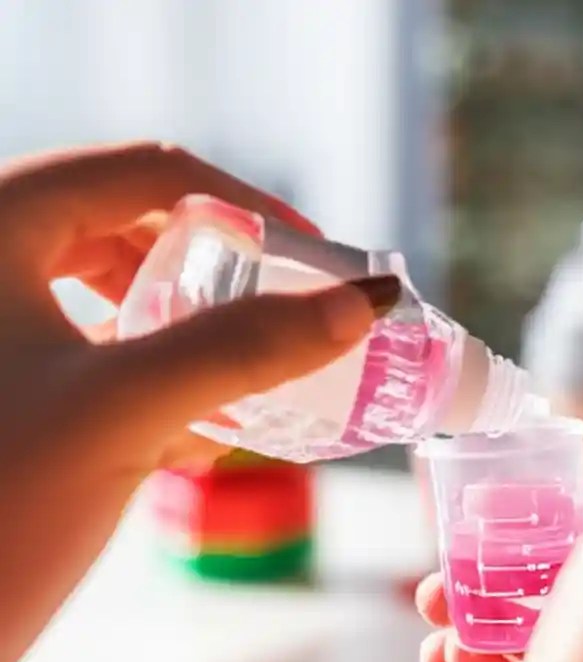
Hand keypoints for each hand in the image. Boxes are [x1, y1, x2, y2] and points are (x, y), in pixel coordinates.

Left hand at [0, 142, 397, 661]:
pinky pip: (84, 350)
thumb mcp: (123, 411)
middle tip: (285, 311)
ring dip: (186, 326)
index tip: (316, 256)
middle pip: (129, 225)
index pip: (147, 174)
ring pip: (108, 290)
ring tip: (245, 375)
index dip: (246, 207)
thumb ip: (244, 348)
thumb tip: (361, 302)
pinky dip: (150, 375)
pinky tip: (198, 430)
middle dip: (217, 270)